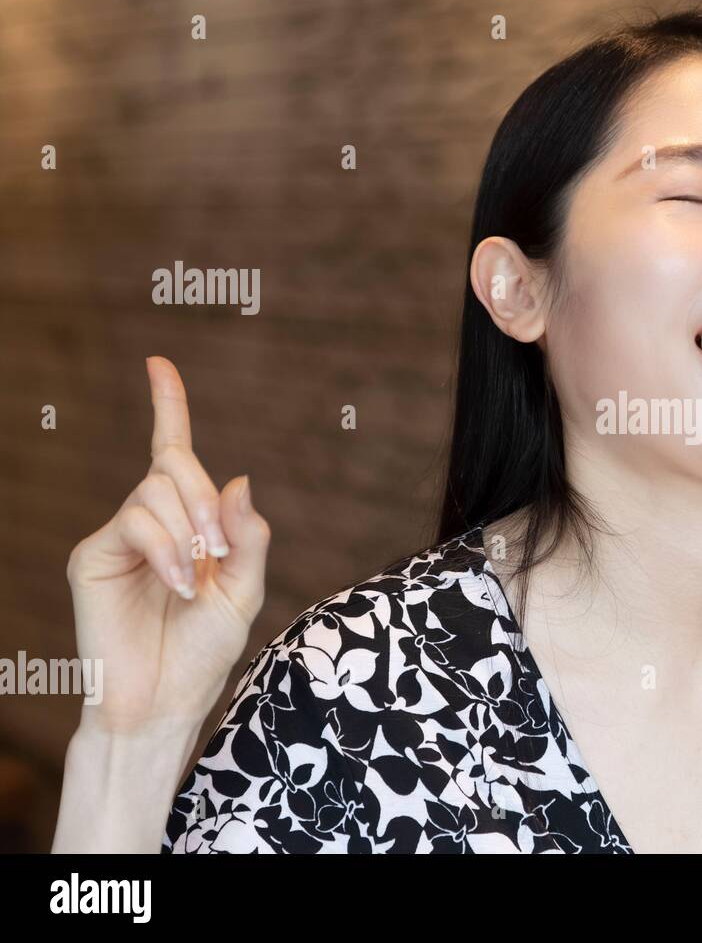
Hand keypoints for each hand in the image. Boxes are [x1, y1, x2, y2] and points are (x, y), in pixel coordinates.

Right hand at [65, 356, 270, 735]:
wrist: (163, 701)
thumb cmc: (203, 651)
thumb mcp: (245, 591)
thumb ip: (247, 536)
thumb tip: (238, 477)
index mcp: (187, 524)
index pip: (174, 453)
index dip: (167, 405)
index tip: (158, 363)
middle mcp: (149, 522)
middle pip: (175, 465)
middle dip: (204, 499)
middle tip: (218, 553)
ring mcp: (119, 537)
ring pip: (155, 488)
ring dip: (188, 530)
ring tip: (196, 579)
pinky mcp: (92, 555)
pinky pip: (134, 520)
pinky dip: (166, 549)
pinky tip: (177, 585)